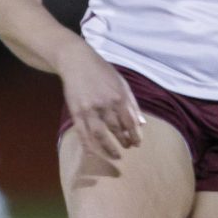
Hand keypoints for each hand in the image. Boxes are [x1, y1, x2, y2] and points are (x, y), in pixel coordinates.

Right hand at [56, 42, 143, 160]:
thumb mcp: (121, 83)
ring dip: (109, 148)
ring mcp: (89, 109)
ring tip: (115, 155)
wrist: (76, 62)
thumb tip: (142, 123)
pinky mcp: (76, 112)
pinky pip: (82, 133)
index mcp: (119, 97)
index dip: (135, 135)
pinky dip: (88, 146)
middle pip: (117, 129)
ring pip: (100, 135)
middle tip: (127, 147)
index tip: (137, 143)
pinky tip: (93, 154)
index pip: (130, 122)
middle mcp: (105, 105)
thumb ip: (132, 103)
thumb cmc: (101, 71)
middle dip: (124, 141)